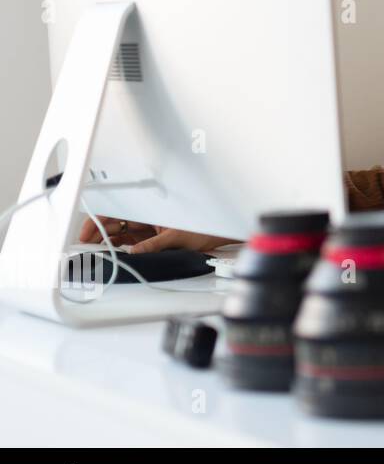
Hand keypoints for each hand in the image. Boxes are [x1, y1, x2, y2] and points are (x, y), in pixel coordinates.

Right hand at [77, 217, 240, 253]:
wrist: (219, 234)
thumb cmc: (204, 228)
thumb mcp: (176, 237)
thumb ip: (153, 245)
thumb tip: (134, 252)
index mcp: (149, 208)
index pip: (116, 211)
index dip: (98, 220)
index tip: (87, 231)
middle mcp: (146, 216)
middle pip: (114, 223)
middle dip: (98, 233)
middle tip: (85, 246)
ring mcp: (148, 227)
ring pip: (120, 233)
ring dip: (107, 241)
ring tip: (95, 252)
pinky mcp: (152, 237)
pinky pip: (131, 241)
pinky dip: (119, 247)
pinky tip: (112, 254)